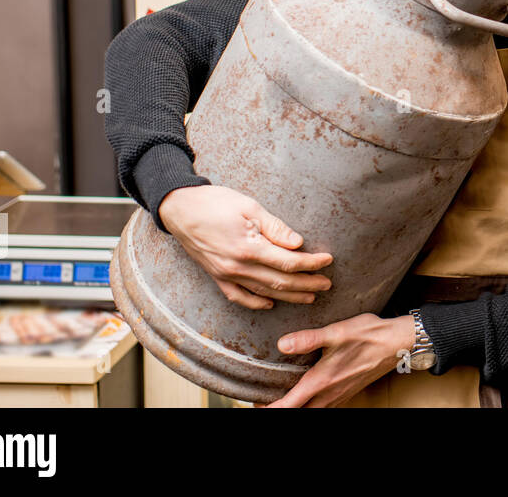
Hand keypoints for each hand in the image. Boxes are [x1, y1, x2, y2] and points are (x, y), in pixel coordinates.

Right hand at [158, 185, 332, 309]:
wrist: (179, 208)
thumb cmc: (215, 202)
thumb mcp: (249, 207)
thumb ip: (275, 227)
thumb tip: (297, 243)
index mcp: (248, 248)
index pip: (288, 262)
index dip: (311, 264)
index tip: (328, 260)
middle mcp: (237, 267)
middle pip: (280, 282)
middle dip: (307, 284)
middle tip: (327, 284)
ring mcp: (225, 274)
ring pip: (263, 292)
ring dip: (289, 296)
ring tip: (310, 296)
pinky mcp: (216, 276)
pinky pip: (238, 297)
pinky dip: (256, 303)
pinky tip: (270, 303)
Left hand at [264, 313, 415, 407]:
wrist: (397, 343)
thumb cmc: (368, 335)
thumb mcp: (337, 332)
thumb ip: (308, 339)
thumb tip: (282, 344)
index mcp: (322, 381)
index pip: (290, 405)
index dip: (270, 409)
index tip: (255, 406)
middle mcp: (329, 393)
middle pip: (299, 412)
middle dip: (280, 410)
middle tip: (262, 404)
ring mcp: (339, 395)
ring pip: (312, 411)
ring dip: (295, 408)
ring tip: (281, 400)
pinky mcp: (346, 391)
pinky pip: (323, 406)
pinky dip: (309, 405)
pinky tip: (307, 394)